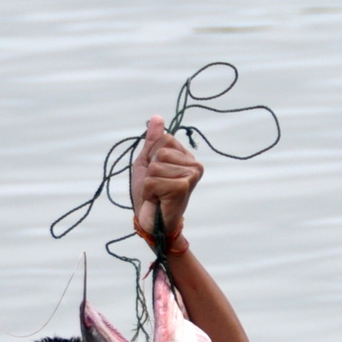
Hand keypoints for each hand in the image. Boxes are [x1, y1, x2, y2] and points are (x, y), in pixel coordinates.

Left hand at [131, 117, 202, 240]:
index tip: (157, 174)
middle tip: (157, 187)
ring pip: (156, 167)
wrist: (152, 223)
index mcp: (186, 156)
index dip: (152, 156)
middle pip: (160, 151)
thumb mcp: (147, 163)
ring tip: (158, 194)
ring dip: (149, 183)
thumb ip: (152, 142)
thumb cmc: (150, 195)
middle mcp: (194, 165)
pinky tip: (158, 200)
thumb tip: (157, 117)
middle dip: (151, 170)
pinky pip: (154, 180)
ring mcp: (191, 176)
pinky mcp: (183, 188)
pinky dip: (149, 192)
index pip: (164, 138)